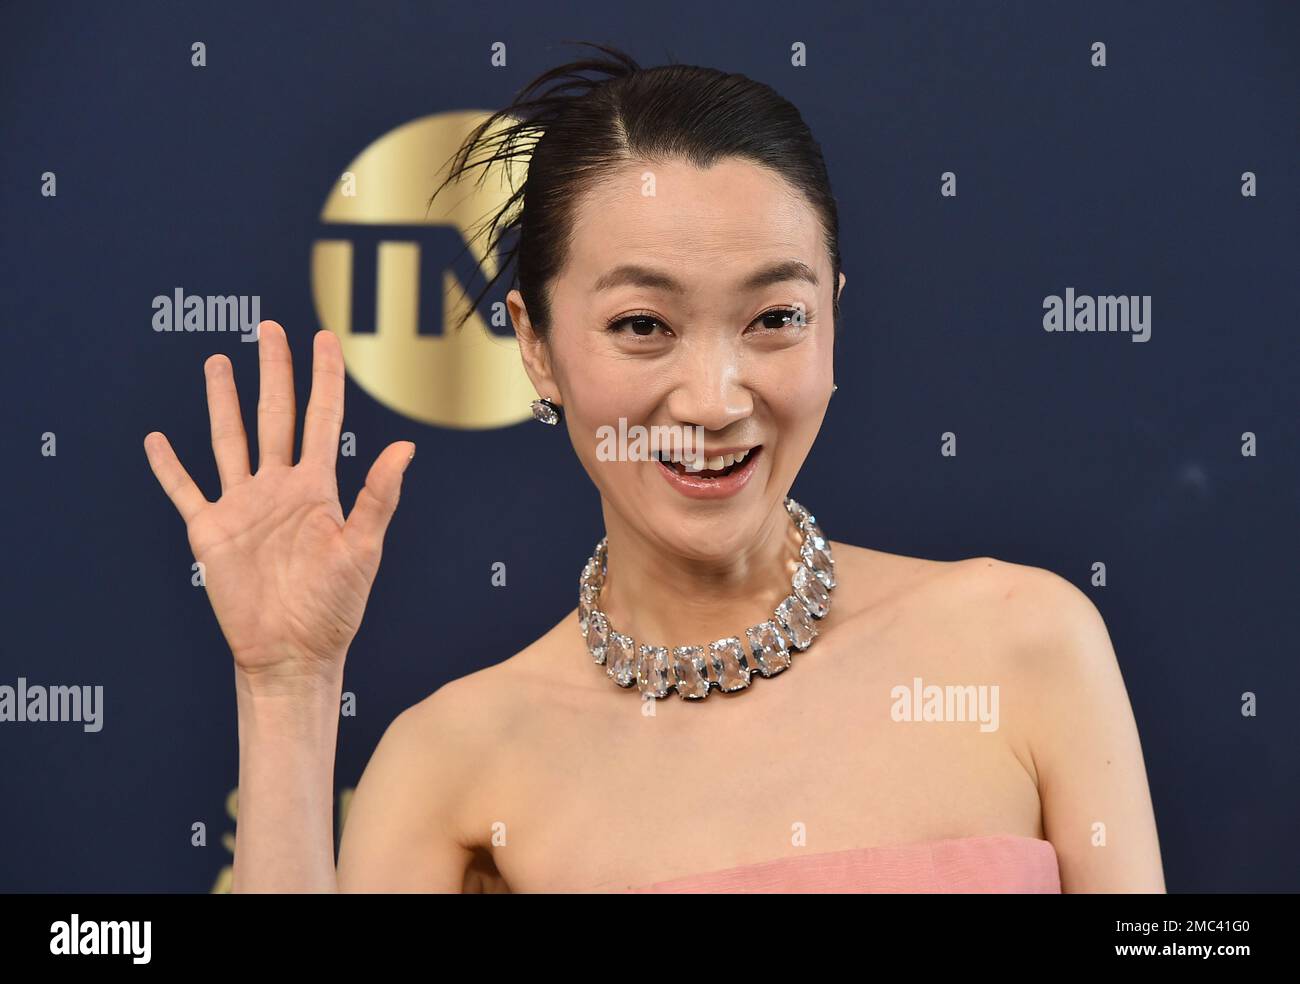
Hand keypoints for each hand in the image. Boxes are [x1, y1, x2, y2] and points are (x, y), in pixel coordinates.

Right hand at [144, 321, 413, 689]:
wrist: (293, 653)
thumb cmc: (335, 608)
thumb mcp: (363, 550)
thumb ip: (378, 498)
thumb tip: (406, 448)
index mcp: (317, 488)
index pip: (321, 418)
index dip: (323, 377)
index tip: (324, 338)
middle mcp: (279, 488)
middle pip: (273, 415)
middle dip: (272, 371)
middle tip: (269, 328)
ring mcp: (242, 507)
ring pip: (229, 440)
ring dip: (222, 402)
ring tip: (216, 362)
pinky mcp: (210, 532)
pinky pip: (185, 491)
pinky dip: (169, 467)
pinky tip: (157, 440)